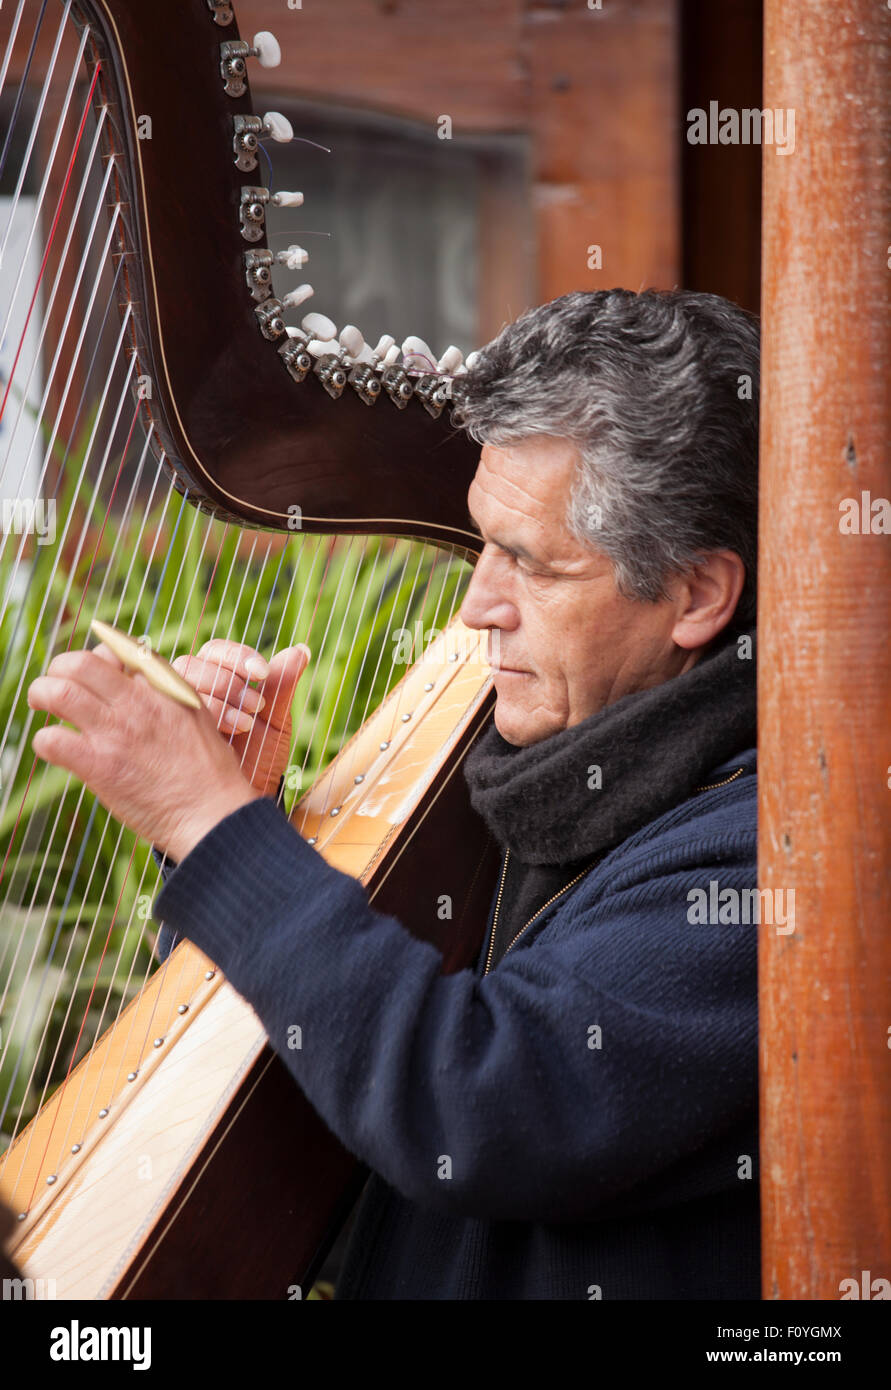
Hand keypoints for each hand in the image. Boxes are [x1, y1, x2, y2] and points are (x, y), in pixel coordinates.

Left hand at [28, 644, 264, 862]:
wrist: (214, 815)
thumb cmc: (208, 772)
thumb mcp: (196, 715)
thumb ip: (165, 694)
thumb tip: (134, 681)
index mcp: (163, 687)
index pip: (115, 651)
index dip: (98, 661)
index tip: (94, 679)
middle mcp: (138, 703)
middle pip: (78, 663)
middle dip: (57, 669)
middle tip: (54, 686)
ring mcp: (118, 734)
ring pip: (58, 692)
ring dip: (42, 695)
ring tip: (42, 706)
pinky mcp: (101, 767)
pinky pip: (53, 740)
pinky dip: (44, 741)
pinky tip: (55, 749)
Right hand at [169, 640, 309, 796]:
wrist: (245, 801)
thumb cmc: (260, 759)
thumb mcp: (275, 723)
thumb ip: (282, 687)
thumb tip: (301, 650)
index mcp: (217, 677)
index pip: (216, 650)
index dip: (237, 656)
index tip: (262, 673)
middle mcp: (190, 689)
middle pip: (192, 665)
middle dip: (226, 683)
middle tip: (256, 707)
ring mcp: (172, 711)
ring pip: (176, 687)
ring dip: (213, 702)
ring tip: (244, 726)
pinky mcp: (161, 732)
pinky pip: (163, 715)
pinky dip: (190, 721)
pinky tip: (217, 738)